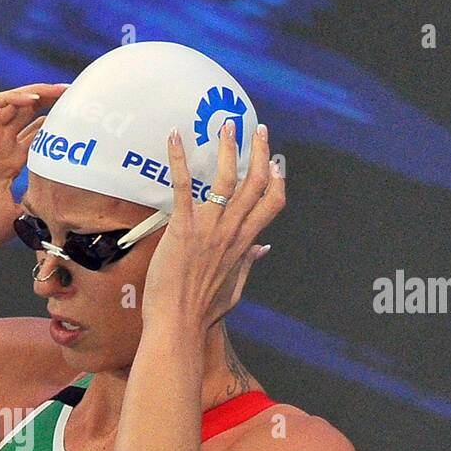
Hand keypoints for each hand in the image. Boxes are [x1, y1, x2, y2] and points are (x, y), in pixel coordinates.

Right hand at [0, 83, 67, 258]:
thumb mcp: (18, 217)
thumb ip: (35, 204)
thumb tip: (63, 206)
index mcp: (10, 164)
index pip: (36, 133)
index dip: (57, 123)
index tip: (83, 120)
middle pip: (27, 112)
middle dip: (52, 100)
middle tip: (78, 95)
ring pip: (10, 102)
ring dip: (36, 92)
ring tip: (61, 90)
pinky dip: (10, 98)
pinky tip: (33, 99)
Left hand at [141, 119, 284, 329]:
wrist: (177, 325)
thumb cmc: (201, 313)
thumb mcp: (234, 290)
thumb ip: (248, 264)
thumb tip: (263, 249)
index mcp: (244, 244)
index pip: (271, 204)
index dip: (276, 180)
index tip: (276, 163)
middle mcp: (231, 232)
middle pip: (256, 183)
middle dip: (259, 152)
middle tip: (258, 131)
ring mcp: (208, 228)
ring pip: (226, 179)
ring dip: (228, 148)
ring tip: (227, 125)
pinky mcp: (182, 228)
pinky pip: (182, 186)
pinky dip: (178, 159)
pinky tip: (174, 137)